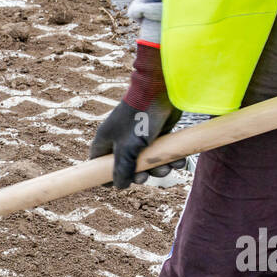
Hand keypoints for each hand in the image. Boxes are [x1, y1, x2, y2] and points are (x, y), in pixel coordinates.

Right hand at [89, 42, 185, 188]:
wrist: (162, 90)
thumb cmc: (140, 118)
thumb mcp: (128, 149)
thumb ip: (122, 170)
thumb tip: (119, 186)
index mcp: (106, 140)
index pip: (98, 163)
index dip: (104, 176)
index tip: (112, 185)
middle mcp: (121, 139)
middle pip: (125, 166)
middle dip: (138, 175)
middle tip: (144, 177)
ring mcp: (139, 136)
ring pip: (146, 161)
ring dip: (157, 169)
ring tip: (166, 168)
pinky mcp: (156, 133)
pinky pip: (160, 152)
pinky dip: (169, 159)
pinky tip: (178, 162)